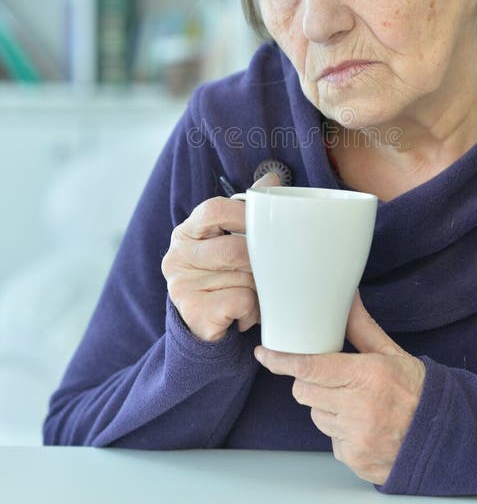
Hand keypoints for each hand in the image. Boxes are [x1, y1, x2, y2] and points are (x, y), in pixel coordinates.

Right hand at [162, 173, 279, 341]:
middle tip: (269, 269)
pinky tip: (243, 313)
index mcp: (186, 233)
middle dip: (259, 262)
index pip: (214, 210)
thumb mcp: (229, 239)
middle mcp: (177, 257)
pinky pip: (241, 302)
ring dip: (258, 288)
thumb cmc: (222, 275)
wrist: (204, 324)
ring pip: (243, 278)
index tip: (265, 225)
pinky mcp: (194, 313)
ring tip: (253, 293)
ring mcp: (182, 287)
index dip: (244, 215)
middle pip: (234, 249)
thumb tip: (272, 178)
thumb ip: (247, 209)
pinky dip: (252, 310)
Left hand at [254, 292, 425, 484]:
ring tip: (356, 405)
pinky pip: (330, 440)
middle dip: (311, 382)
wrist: (445, 437)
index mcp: (367, 375)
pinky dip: (340, 433)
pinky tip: (364, 427)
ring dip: (326, 408)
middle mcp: (359, 407)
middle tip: (334, 380)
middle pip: (304, 391)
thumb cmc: (417, 391)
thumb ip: (361, 328)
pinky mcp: (354, 459)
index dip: (282, 360)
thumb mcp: (391, 354)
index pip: (310, 367)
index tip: (264, 353)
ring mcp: (356, 437)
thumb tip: (347, 297)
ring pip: (315, 415)